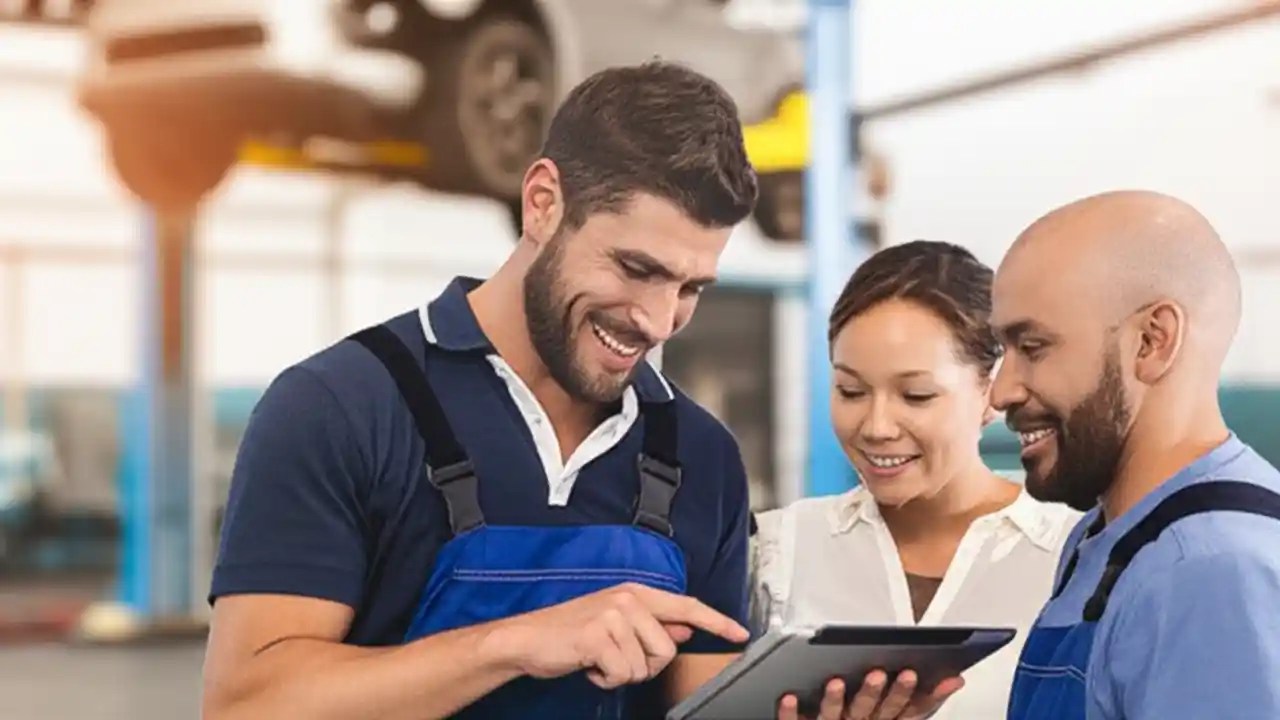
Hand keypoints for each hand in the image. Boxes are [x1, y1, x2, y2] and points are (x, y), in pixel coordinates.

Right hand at [498, 582, 749, 689]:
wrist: (527, 639)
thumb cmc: (570, 633)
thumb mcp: (615, 622)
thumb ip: (652, 623)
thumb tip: (684, 627)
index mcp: (635, 594)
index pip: (686, 606)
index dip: (717, 621)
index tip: (740, 633)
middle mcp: (628, 599)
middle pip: (668, 649)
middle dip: (645, 665)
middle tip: (615, 658)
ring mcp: (613, 615)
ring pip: (646, 665)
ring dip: (622, 673)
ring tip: (599, 660)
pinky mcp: (598, 636)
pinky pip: (623, 674)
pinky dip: (606, 680)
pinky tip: (590, 666)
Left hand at [776, 669, 964, 719]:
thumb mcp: (893, 716)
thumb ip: (924, 700)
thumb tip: (956, 680)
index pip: (904, 712)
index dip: (909, 696)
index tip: (915, 673)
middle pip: (870, 711)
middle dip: (876, 693)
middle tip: (880, 673)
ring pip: (833, 716)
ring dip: (835, 699)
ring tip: (835, 681)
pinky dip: (790, 712)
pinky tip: (787, 697)